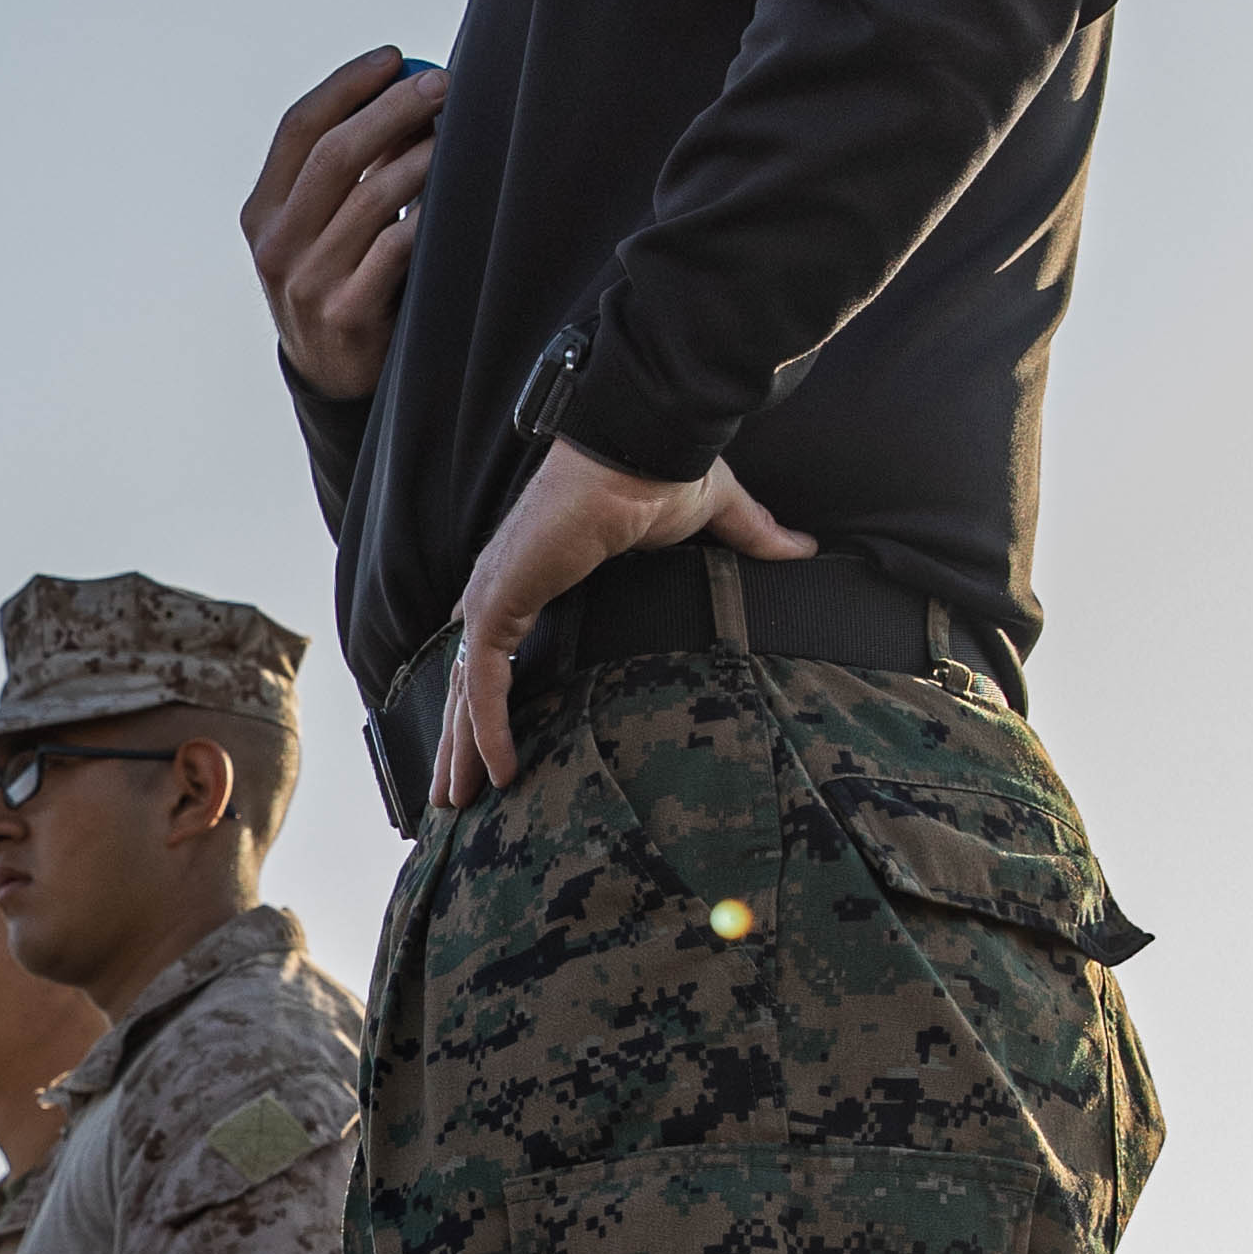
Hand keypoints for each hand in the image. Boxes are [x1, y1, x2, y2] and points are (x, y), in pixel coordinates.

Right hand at [243, 47, 448, 399]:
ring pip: (372, 198)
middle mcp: (276, 244)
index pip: (298, 129)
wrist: (333, 375)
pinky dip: (428, 213)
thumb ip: (347, 170)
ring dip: (421, 157)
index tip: (394, 58)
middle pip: (334, 155)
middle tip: (440, 85)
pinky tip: (452, 192)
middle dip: (392, 110)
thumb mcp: (319, 226)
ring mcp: (308, 281)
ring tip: (455, 132)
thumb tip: (407, 92)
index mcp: (261, 213)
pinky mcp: (346, 311)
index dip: (347, 86)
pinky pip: (397, 247)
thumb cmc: (337, 280)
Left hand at [440, 438, 817, 803]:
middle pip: (468, 682)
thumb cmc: (664, 472)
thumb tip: (801, 549)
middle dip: (458, 742)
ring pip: (465, 692)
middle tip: (452, 798)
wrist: (647, 448)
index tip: (485, 744)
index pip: (496, 649)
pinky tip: (496, 773)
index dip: (485, 698)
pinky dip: (487, 731)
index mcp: (535, 572)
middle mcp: (503, 588)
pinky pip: (484, 684)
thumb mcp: (710, 518)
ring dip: (460, 751)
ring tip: (455, 805)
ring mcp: (496, 594)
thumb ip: (747, 539)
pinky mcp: (502, 602)